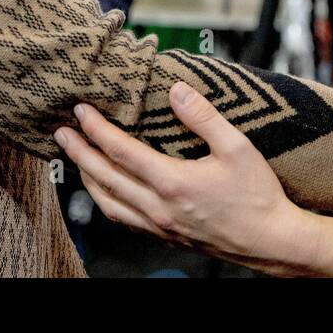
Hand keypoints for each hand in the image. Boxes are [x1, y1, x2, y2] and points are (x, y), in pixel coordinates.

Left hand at [54, 83, 332, 276]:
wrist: (272, 243)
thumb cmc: (259, 196)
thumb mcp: (238, 147)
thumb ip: (204, 117)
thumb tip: (176, 90)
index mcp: (172, 183)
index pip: (121, 152)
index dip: (97, 129)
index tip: (80, 111)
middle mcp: (159, 207)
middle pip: (105, 178)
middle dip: (79, 153)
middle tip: (61, 133)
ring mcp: (160, 226)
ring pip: (108, 203)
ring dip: (87, 179)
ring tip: (76, 159)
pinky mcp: (166, 236)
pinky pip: (124, 219)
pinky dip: (106, 201)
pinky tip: (106, 191)